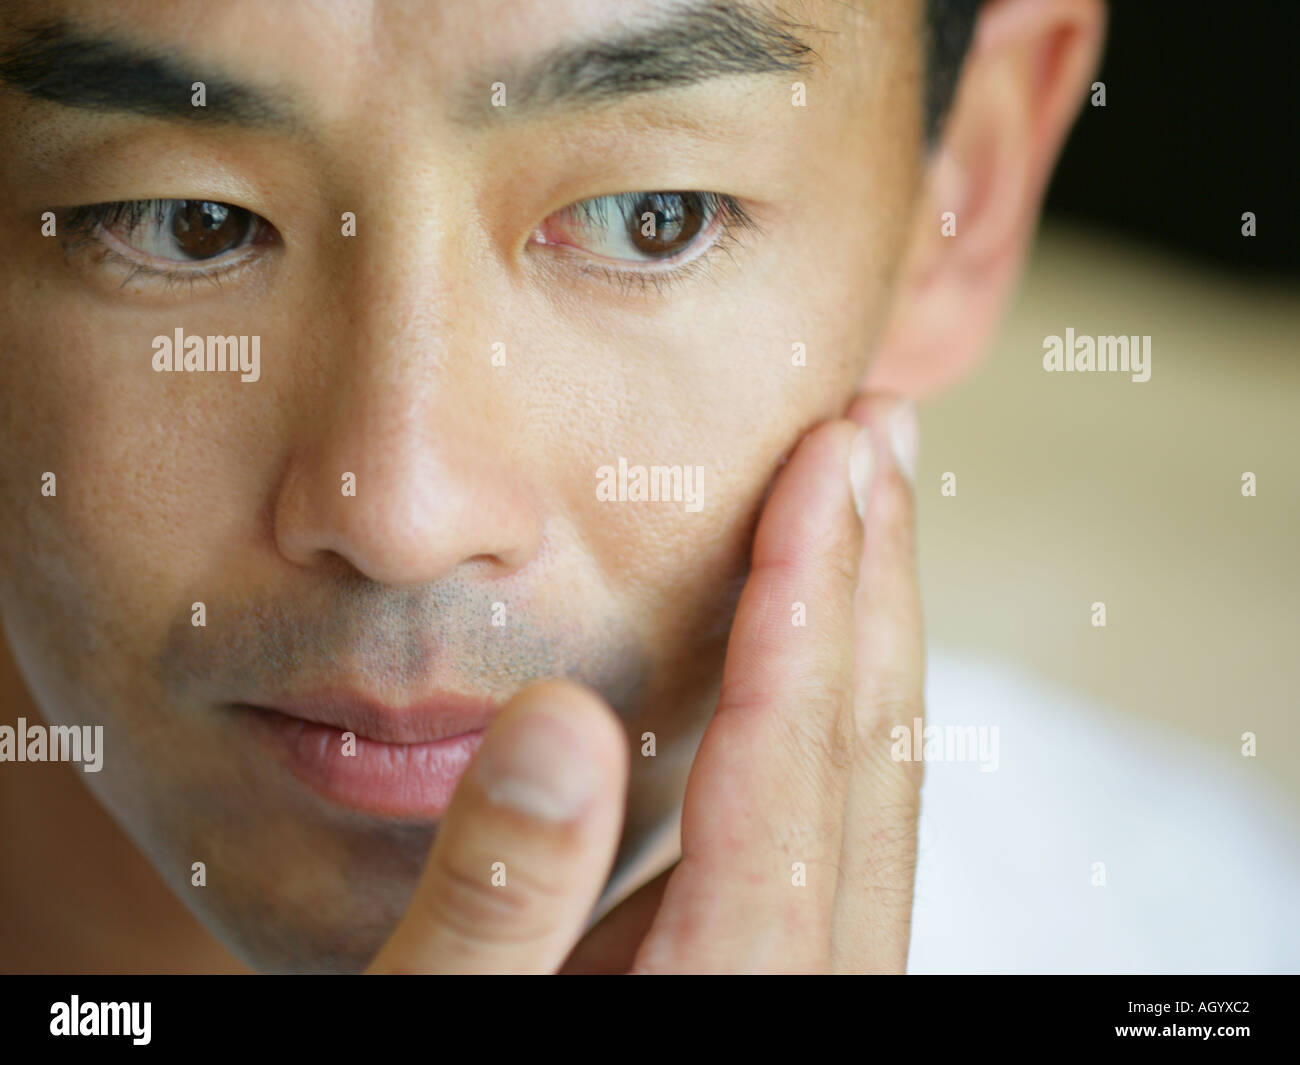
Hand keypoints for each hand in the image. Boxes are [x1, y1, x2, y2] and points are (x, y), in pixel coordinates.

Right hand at [365, 393, 924, 973]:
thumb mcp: (434, 1024)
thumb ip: (492, 904)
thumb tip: (558, 724)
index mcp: (730, 995)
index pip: (788, 771)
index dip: (808, 604)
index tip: (826, 466)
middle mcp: (806, 985)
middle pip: (868, 761)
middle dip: (874, 583)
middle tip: (877, 436)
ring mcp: (810, 978)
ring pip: (874, 782)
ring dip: (870, 626)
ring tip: (867, 502)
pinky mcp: (784, 966)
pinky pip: (841, 815)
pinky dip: (839, 699)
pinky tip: (817, 634)